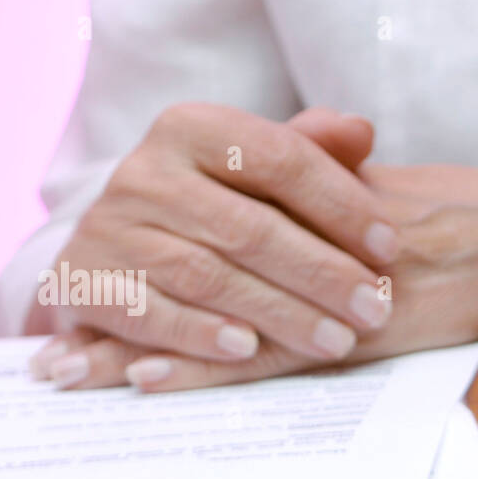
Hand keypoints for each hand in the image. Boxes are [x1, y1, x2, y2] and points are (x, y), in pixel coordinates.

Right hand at [26, 103, 399, 387]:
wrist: (112, 251)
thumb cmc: (211, 208)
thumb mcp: (255, 172)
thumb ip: (309, 151)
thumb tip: (360, 131)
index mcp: (191, 128)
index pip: (280, 158)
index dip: (342, 204)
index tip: (391, 248)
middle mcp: (144, 172)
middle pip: (250, 227)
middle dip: (323, 274)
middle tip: (376, 309)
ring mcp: (110, 229)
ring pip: (209, 275)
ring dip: (280, 313)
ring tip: (337, 341)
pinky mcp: (85, 284)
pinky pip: (150, 314)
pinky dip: (200, 334)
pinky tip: (248, 350)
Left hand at [33, 163, 477, 391]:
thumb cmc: (454, 225)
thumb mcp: (369, 201)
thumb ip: (311, 207)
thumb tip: (261, 227)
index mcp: (294, 198)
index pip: (188, 231)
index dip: (130, 261)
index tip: (78, 294)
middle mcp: (292, 235)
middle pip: (177, 273)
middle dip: (111, 312)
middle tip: (51, 349)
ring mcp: (311, 285)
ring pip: (203, 312)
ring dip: (132, 344)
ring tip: (72, 373)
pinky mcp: (341, 329)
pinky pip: (256, 351)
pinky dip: (199, 365)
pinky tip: (147, 376)